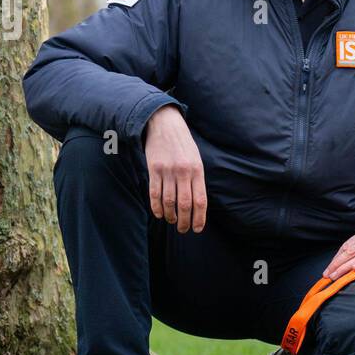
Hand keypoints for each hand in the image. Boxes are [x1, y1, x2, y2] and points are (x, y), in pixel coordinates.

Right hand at [143, 105, 206, 232]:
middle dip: (184, 221)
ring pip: (169, 201)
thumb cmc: (183, 145)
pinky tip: (160, 214)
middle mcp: (183, 172)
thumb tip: (196, 205)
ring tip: (172, 221)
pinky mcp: (153, 169)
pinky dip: (157, 207)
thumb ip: (196, 180)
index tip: (197, 229)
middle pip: (184, 204)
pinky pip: (154, 193)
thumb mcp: (196, 159)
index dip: (199, 218)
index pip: (200, 200)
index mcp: (197, 170)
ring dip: (170, 216)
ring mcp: (167, 170)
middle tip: (183, 230)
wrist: (165, 124)